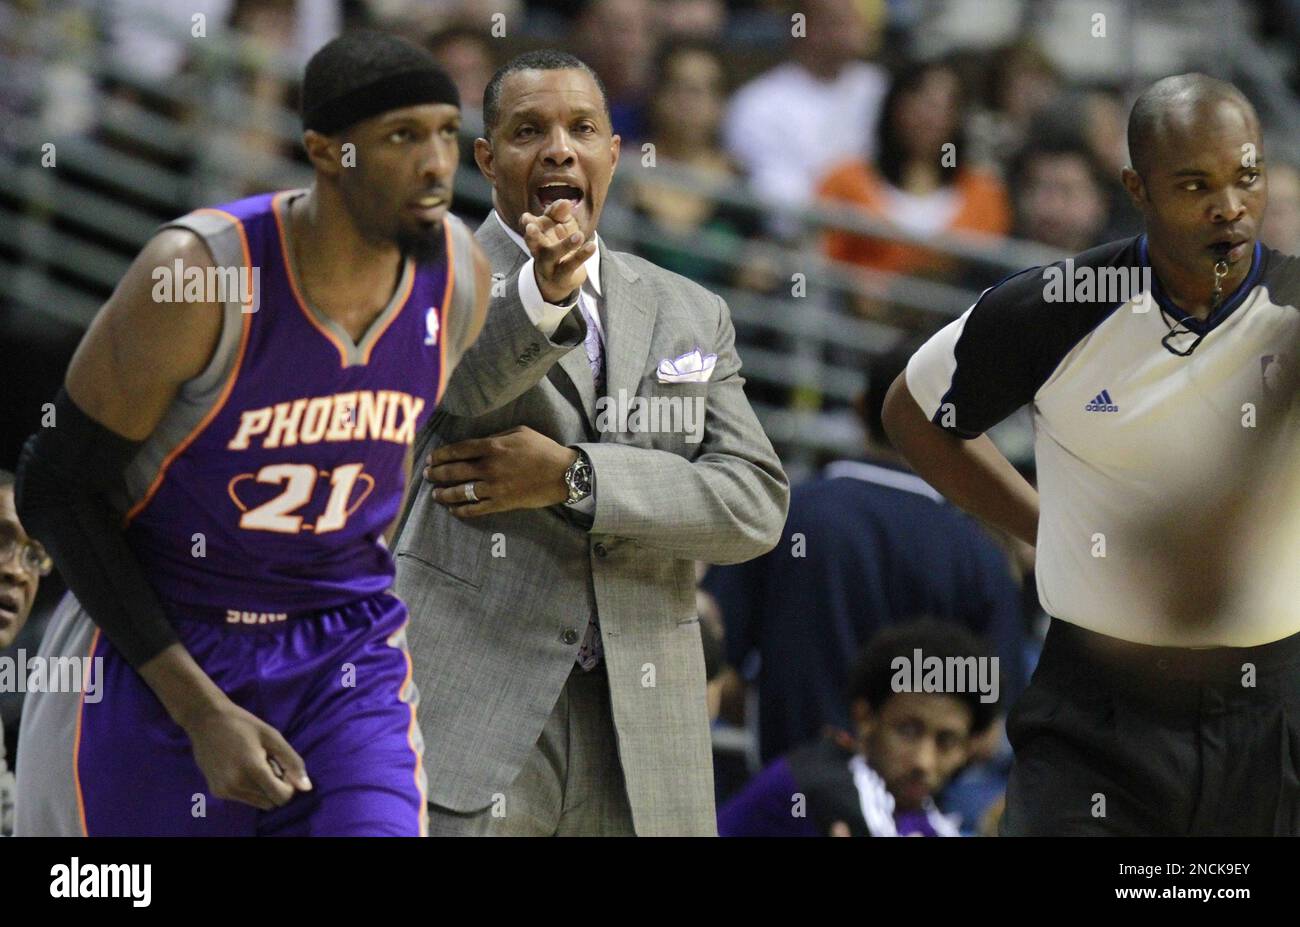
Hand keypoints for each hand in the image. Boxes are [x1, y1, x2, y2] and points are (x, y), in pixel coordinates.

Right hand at [182, 697, 311, 810]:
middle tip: (268, 764)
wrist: (206, 720)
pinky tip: (241, 768)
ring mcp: (224, 791)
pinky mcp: (216, 792)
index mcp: (253, 770)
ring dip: (262, 788)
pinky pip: (243, 799)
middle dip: (275, 787)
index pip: (281, 797)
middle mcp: (237, 786)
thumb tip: (307, 788)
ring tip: (254, 765)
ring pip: (257, 802)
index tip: (282, 767)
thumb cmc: (243, 724)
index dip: (289, 786)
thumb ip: (292, 762)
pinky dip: (249, 788)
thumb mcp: (273, 736)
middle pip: (270, 802)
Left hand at [426, 425, 578, 516]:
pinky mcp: (502, 503)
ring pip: (460, 492)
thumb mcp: (520, 432)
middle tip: (427, 475)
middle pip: (454, 470)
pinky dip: (461, 510)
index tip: (431, 458)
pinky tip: (453, 509)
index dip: (440, 455)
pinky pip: (476, 509)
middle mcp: (489, 467)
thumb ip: (496, 436)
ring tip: (435, 494)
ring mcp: (494, 487)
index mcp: (493, 446)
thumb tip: (478, 442)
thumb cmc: (543, 449)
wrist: (563, 474)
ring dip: (444, 493)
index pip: (458, 450)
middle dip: (436, 473)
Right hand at [520, 199, 596, 302]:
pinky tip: (591, 246)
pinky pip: (570, 266)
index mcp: (536, 233)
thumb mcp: (561, 226)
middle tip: (530, 226)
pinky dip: (581, 256)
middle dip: (531, 234)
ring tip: (579, 235)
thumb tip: (566, 202)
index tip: (546, 211)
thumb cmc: (559, 245)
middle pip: (531, 241)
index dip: (535, 218)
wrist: (559, 280)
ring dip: (564, 245)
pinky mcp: (561, 276)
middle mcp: (538, 249)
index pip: (531, 222)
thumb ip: (561, 214)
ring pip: (552, 255)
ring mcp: (548, 264)